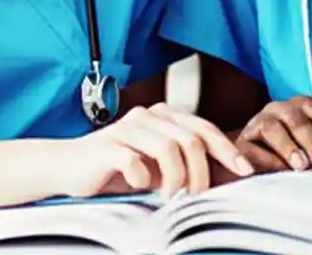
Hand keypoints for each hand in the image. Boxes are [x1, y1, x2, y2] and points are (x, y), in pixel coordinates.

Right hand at [60, 103, 254, 198]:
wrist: (67, 167)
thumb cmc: (116, 168)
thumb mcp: (157, 166)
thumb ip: (185, 163)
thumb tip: (226, 175)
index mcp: (164, 115)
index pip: (205, 128)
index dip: (227, 149)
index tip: (244, 170)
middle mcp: (148, 116)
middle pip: (192, 139)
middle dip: (203, 171)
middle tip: (199, 195)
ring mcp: (127, 128)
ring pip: (169, 148)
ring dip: (176, 178)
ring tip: (170, 196)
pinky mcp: (108, 146)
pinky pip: (135, 161)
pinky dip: (143, 179)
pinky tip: (140, 187)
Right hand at [236, 96, 311, 172]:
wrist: (252, 160)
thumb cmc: (292, 151)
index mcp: (302, 107)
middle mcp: (280, 109)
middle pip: (298, 120)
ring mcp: (258, 123)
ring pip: (273, 128)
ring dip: (289, 147)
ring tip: (300, 166)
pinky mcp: (241, 142)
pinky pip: (252, 147)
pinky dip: (266, 159)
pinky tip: (277, 171)